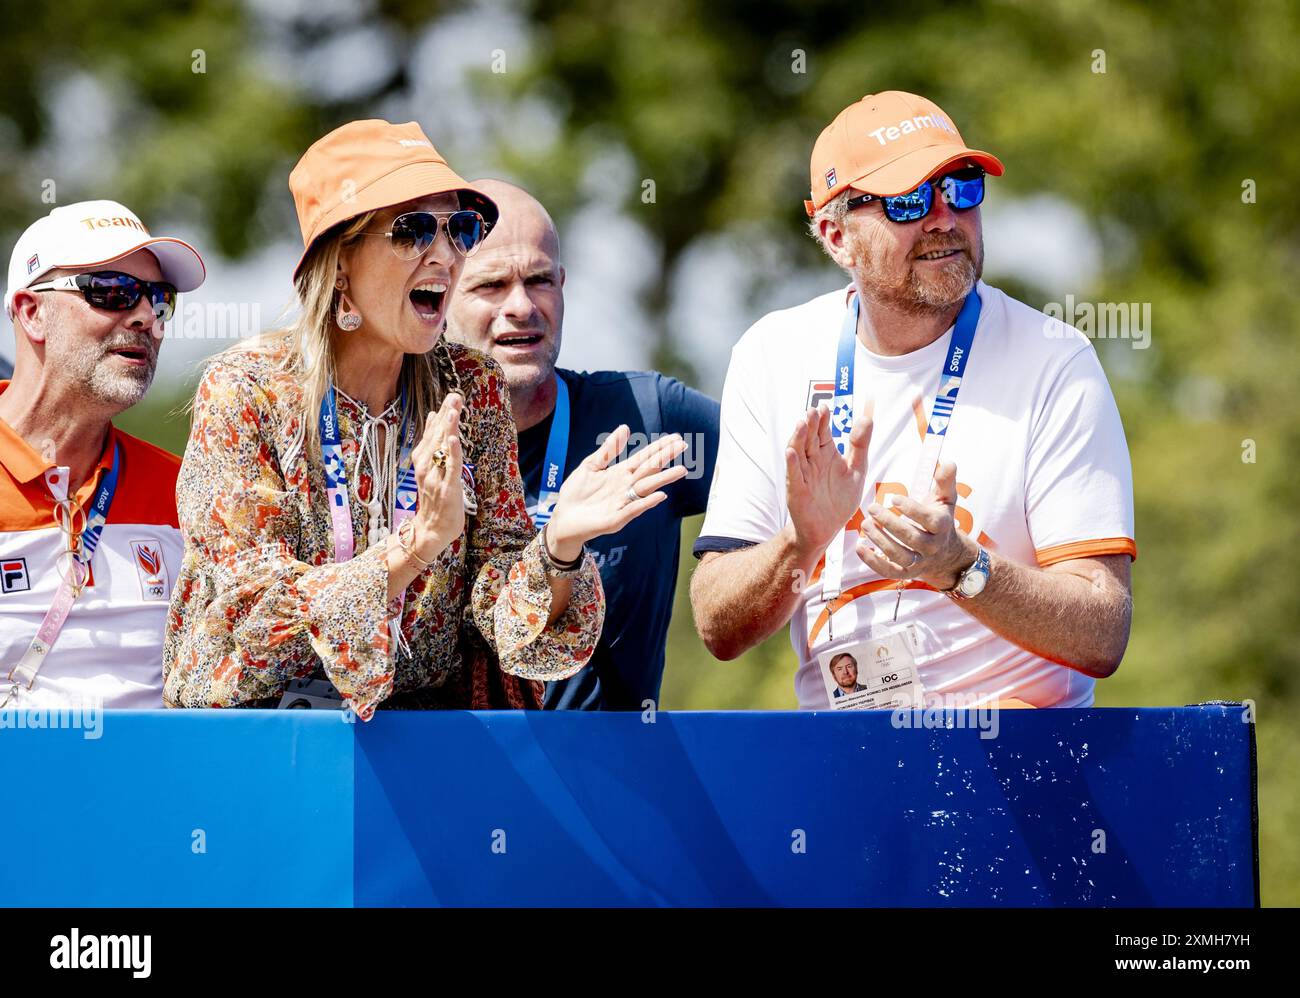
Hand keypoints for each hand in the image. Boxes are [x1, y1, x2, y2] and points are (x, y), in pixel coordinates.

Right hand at [409, 391, 465, 558]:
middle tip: (455, 396)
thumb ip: (432, 443)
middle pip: (436, 436)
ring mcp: (435, 477)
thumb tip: (435, 416)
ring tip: (453, 409)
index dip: (443, 414)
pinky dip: (451, 452)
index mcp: (422, 460)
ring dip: (448, 428)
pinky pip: (450, 467)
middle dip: (447, 415)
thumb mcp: (432, 468)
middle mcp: (426, 466)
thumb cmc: (435, 499)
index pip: (432, 432)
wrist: (430, 530)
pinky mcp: (447, 488)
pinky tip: (452, 438)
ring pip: (442, 448)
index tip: (451, 397)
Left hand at [545, 424, 687, 559]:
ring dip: (663, 479)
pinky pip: (634, 509)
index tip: (676, 438)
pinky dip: (646, 502)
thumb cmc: (577, 492)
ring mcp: (624, 502)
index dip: (659, 447)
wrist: (564, 518)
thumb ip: (608, 449)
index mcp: (621, 473)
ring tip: (681, 470)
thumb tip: (625, 427)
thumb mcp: (591, 465)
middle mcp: (626, 486)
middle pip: (649, 469)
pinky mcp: (617, 518)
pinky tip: (660, 496)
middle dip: (665, 458)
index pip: (644, 457)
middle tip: (683, 446)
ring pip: (647, 488)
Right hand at [785, 404, 871, 558]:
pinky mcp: (797, 490)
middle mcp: (812, 461)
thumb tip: (867, 418)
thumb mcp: (856, 470)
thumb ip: (860, 446)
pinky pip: (793, 475)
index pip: (823, 432)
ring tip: (802, 424)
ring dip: (798, 438)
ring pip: (798, 452)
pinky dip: (792, 463)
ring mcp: (803, 474)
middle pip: (809, 438)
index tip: (826, 407)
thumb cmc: (840, 499)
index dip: (823, 420)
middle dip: (811, 425)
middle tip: (813, 411)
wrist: (827, 528)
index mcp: (826, 454)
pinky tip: (792, 452)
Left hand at [855, 460, 976, 588]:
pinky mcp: (905, 574)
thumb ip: (945, 481)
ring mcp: (919, 562)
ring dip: (880, 540)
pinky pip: (889, 571)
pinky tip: (859, 548)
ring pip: (899, 555)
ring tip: (866, 524)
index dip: (911, 509)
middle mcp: (931, 547)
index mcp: (941, 526)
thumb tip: (949, 462)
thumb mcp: (946, 500)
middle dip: (890, 523)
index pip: (928, 520)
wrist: (946, 555)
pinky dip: (873, 562)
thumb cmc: (939, 519)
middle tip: (871, 508)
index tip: (893, 498)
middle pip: (911, 538)